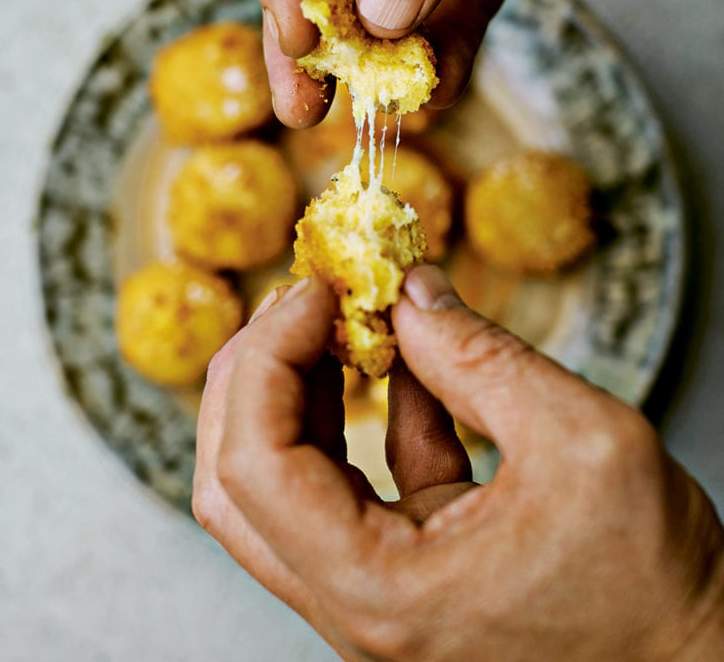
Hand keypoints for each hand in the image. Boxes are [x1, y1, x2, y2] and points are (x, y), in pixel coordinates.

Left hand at [193, 269, 723, 660]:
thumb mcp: (581, 440)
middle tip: (302, 298)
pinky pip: (354, 486)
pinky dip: (362, 415)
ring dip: (298, 391)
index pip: (256, 467)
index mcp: (382, 590)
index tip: (314, 289)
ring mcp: (376, 593)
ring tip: (337, 317)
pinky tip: (400, 361)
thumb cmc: (655, 586)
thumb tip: (410, 292)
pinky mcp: (406, 572)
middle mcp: (358, 605)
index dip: (268, 359)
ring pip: (282, 488)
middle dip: (255, 373)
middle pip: (238, 485)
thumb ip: (480, 357)